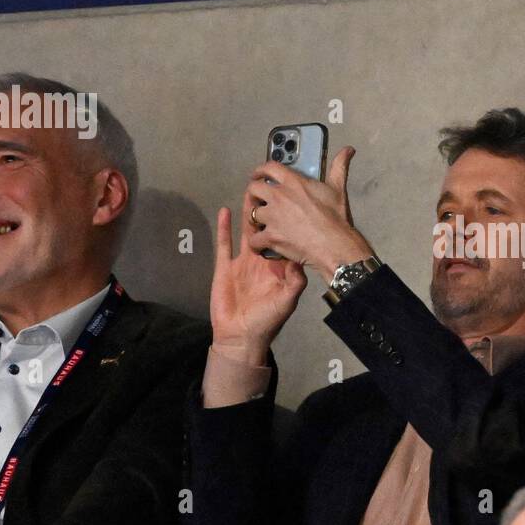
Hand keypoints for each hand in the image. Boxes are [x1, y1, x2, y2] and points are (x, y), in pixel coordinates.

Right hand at [210, 205, 307, 361]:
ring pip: (246, 232)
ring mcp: (242, 262)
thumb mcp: (287, 301)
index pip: (285, 239)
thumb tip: (300, 259)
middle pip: (266, 230)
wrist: (240, 336)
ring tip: (252, 191)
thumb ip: (295, 281)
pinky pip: (224, 244)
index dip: (289, 223)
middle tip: (272, 188)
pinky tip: (226, 210)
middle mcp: (261, 261)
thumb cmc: (267, 320)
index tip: (294, 202)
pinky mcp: (224, 267)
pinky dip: (224, 227)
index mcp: (278, 267)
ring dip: (249, 214)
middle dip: (270, 211)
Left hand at [246, 147, 373, 279]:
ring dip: (254, 219)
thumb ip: (339, 167)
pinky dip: (257, 243)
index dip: (260, 171)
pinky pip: (254, 240)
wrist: (334, 244)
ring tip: (261, 224)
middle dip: (252, 195)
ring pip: (251, 214)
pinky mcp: (271, 236)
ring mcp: (273, 217)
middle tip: (257, 201)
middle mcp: (279, 196)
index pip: (269, 168)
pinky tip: (262, 245)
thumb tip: (348, 150)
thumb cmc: (336, 217)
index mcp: (293, 182)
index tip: (258, 175)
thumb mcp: (338, 189)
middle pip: (253, 189)